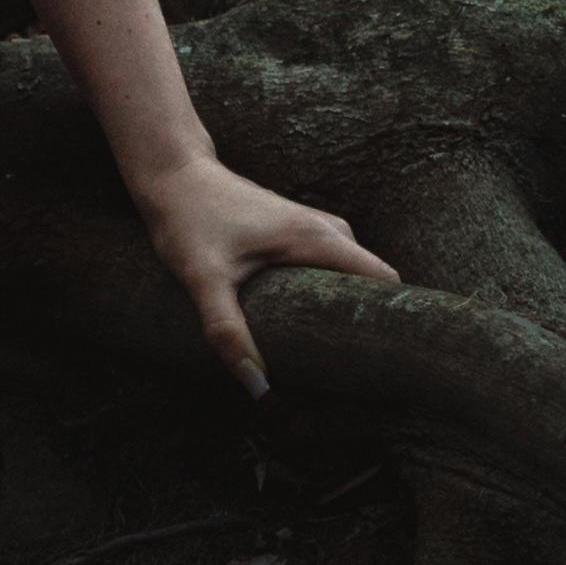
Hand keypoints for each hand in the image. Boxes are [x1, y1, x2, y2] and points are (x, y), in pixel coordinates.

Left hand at [139, 154, 396, 399]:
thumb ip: (228, 333)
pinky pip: (332, 272)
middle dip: (367, 327)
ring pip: (351, 280)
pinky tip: (308, 332)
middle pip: (372, 286)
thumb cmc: (188, 220)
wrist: (172, 175)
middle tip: (351, 376)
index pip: (385, 282)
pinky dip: (327, 301)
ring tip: (331, 362)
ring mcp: (317, 230)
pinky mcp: (300, 235)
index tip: (385, 363)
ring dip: (344, 315)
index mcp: (320, 239)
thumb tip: (258, 389)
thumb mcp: (204, 280)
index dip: (393, 322)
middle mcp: (329, 231)